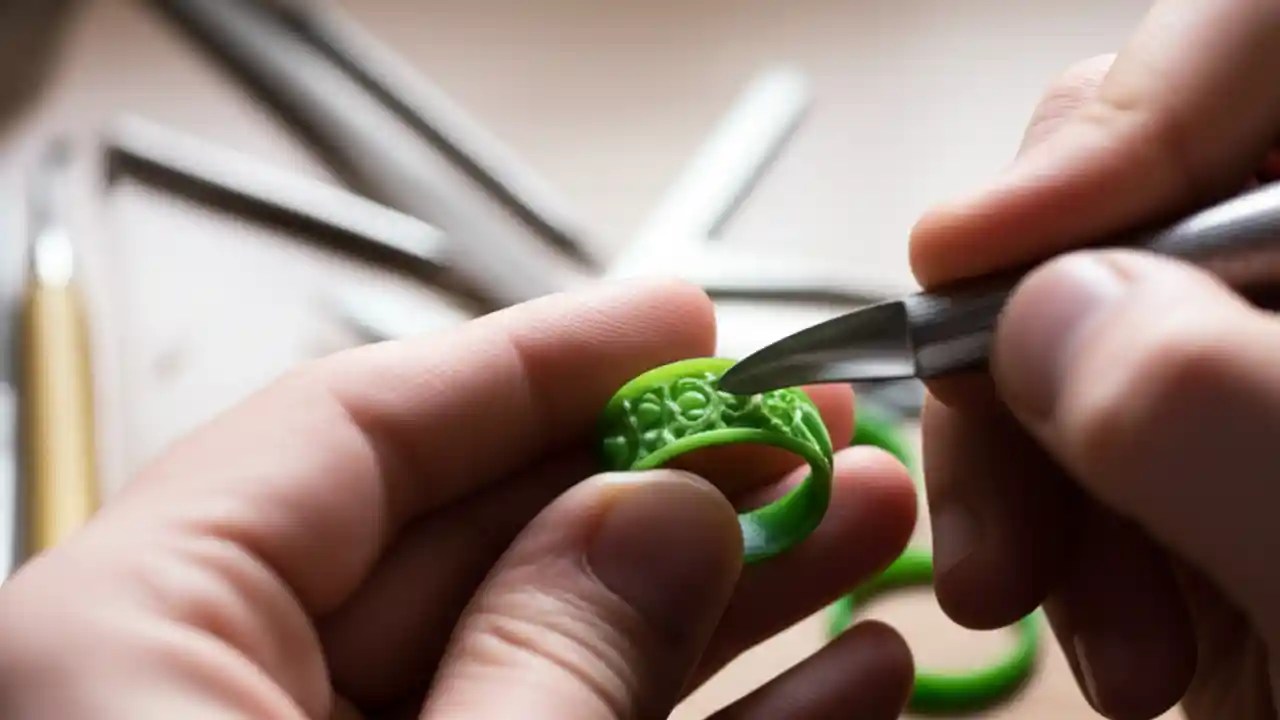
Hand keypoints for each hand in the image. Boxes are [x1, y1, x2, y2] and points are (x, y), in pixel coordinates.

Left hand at [0, 280, 916, 718]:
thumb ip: (542, 658)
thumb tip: (667, 512)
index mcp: (129, 647)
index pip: (359, 427)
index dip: (540, 360)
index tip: (680, 317)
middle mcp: (211, 700)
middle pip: (474, 538)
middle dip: (671, 485)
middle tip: (816, 435)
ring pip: (545, 658)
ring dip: (724, 606)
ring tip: (867, 531)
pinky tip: (835, 681)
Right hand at [910, 1, 1279, 717]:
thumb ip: (1226, 429)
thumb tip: (1040, 308)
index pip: (1272, 56)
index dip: (1130, 119)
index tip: (968, 254)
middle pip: (1140, 193)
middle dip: (1031, 350)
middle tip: (1005, 512)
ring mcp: (1266, 357)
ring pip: (1073, 314)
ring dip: (1026, 465)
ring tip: (1062, 620)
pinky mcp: (1208, 438)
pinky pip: (1072, 417)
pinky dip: (1046, 518)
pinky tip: (1099, 626)